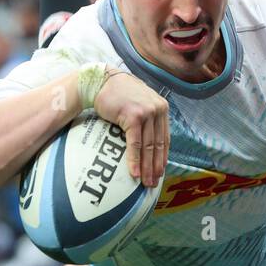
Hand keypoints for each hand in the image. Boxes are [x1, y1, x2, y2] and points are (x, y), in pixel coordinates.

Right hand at [93, 71, 169, 186]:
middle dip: (156, 167)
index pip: (165, 138)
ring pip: (148, 147)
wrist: (100, 82)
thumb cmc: (117, 95)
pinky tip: (134, 173)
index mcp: (162, 108)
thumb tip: (149, 143)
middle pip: (158, 145)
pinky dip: (135, 160)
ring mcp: (147, 113)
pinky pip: (135, 144)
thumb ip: (148, 119)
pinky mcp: (134, 117)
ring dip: (147, 168)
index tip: (160, 172)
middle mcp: (157, 110)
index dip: (162, 157)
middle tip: (153, 183)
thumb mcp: (139, 104)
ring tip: (145, 183)